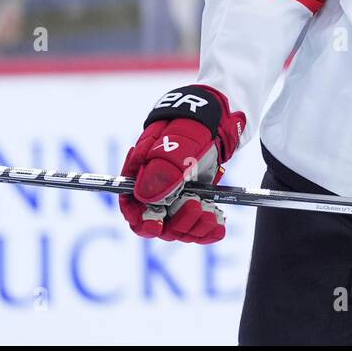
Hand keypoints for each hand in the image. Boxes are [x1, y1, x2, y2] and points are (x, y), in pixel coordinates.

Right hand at [120, 85, 244, 243]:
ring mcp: (176, 199)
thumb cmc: (190, 126)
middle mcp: (156, 192)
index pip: (132, 207)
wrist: (217, 121)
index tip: (156, 223)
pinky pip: (197, 226)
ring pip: (179, 227)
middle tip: (196, 206)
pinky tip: (219, 226)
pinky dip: (208, 230)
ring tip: (212, 214)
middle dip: (176, 222)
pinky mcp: (195, 202)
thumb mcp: (178, 143)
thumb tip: (146, 195)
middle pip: (158, 223)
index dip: (141, 220)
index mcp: (141, 177)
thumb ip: (163, 168)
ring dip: (195, 227)